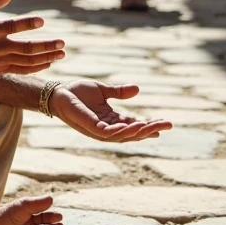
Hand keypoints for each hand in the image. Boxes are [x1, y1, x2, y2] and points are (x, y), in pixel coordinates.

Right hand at [0, 0, 64, 74]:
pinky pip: (21, 69)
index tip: (42, 21)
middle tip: (62, 42)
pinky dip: (36, 67)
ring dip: (46, 57)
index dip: (27, 24)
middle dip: (46, 46)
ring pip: (26, 61)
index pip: (11, 27)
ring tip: (61, 52)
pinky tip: (49, 61)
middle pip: (24, 49)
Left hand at [49, 79, 172, 140]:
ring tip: (154, 127)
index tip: (165, 123)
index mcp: (111, 118)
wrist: (58, 92)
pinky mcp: (89, 126)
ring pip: (123, 135)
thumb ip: (118, 92)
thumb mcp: (102, 91)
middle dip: (150, 129)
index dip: (149, 124)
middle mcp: (107, 126)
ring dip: (139, 131)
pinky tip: (132, 126)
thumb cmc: (77, 92)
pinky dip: (121, 131)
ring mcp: (98, 128)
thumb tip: (137, 89)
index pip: (134, 124)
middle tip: (168, 126)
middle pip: (133, 132)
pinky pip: (107, 132)